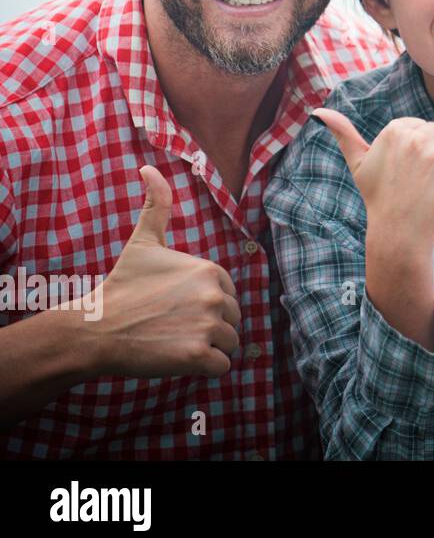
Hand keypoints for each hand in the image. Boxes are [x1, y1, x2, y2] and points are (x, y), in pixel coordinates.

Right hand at [85, 166, 241, 377]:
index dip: (205, 305)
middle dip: (208, 327)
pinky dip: (204, 368)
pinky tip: (178, 358)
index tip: (174, 306)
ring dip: (207, 348)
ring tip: (175, 341)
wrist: (97, 328)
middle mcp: (215, 295)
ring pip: (230, 344)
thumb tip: (149, 168)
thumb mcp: (143, 242)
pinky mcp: (199, 355)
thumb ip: (156, 205)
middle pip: (232, 320)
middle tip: (172, 326)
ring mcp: (208, 325)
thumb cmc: (122, 286)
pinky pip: (222, 367)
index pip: (228, 295)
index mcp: (210, 269)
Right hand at [312, 109, 433, 261]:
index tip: (406, 167)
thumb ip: (344, 134)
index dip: (418, 147)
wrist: (398, 232)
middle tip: (418, 178)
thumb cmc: (379, 197)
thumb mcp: (358, 164)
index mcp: (396, 130)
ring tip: (430, 184)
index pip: (423, 126)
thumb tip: (319, 112)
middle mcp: (418, 140)